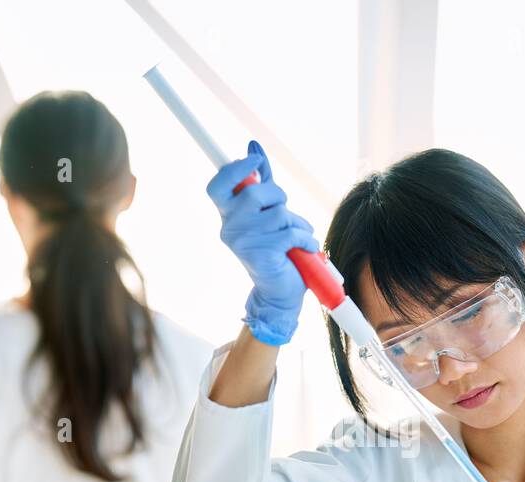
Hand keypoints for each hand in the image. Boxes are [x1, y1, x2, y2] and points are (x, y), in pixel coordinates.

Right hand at [206, 141, 319, 345]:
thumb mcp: (269, 211)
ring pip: (279, 213)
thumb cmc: (277, 249)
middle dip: (279, 198)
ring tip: (295, 238)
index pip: (219, 184)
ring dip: (296, 223)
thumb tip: (253, 144)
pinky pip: (291, 233)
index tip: (256, 162)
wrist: (281, 292)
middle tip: (284, 215)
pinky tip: (305, 248)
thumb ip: (262, 181)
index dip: (236, 169)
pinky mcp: (262, 256)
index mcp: (227, 215)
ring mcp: (244, 243)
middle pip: (256, 193)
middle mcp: (229, 228)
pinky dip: (306, 239)